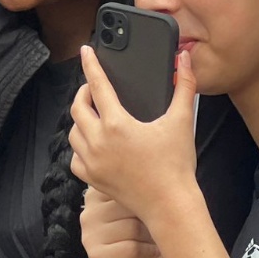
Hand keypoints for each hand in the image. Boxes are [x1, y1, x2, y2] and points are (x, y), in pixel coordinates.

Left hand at [69, 46, 200, 227]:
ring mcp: (92, 162)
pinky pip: (75, 157)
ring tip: (94, 114)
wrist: (170, 205)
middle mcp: (98, 142)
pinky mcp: (92, 179)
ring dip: (81, 119)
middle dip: (84, 92)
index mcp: (116, 124)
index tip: (85, 52)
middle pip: (77, 107)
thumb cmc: (176, 166)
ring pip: (73, 132)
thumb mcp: (182, 120)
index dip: (90, 64)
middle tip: (95, 88)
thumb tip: (185, 60)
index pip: (97, 85)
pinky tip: (93, 143)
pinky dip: (80, 147)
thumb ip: (185, 85)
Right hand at [80, 187, 168, 257]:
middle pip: (130, 205)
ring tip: (152, 238)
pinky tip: (151, 251)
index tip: (155, 204)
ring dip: (150, 235)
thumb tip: (147, 181)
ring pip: (132, 227)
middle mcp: (88, 211)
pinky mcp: (96, 256)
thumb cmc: (150, 227)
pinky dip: (148, 251)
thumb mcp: (143, 201)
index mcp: (97, 191)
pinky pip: (132, 249)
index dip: (146, 197)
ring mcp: (89, 234)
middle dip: (149, 216)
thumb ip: (138, 189)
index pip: (126, 185)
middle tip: (154, 225)